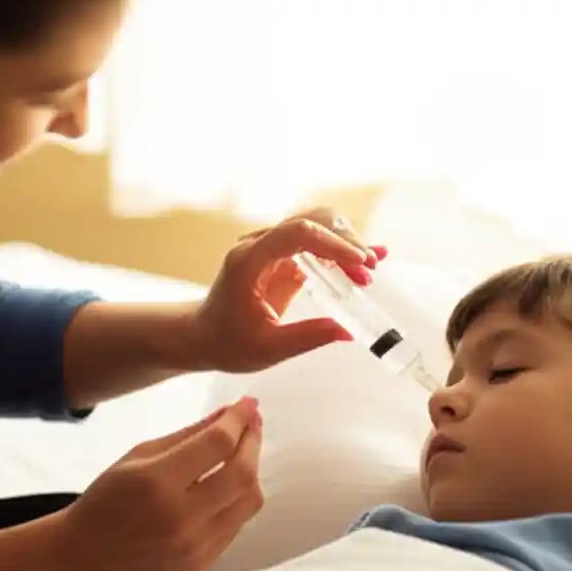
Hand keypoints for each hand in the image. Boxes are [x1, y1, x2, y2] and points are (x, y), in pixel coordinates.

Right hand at [59, 397, 264, 570]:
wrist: (86, 556)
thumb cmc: (107, 497)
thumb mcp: (139, 454)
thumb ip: (187, 434)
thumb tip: (228, 414)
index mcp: (158, 482)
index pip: (217, 444)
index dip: (239, 419)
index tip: (248, 404)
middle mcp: (183, 516)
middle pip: (242, 473)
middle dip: (253, 441)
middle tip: (252, 423)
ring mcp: (196, 545)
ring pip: (250, 501)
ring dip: (252, 471)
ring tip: (243, 452)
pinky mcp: (203, 562)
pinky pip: (238, 524)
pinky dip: (239, 498)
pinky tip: (229, 484)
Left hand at [190, 207, 389, 372]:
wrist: (203, 336)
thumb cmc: (227, 343)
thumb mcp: (268, 349)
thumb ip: (308, 337)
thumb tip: (349, 331)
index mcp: (248, 261)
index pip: (296, 233)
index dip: (332, 243)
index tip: (360, 263)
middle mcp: (257, 245)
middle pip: (310, 221)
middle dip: (345, 241)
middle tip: (368, 273)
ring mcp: (268, 247)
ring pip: (315, 226)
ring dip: (344, 244)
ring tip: (367, 272)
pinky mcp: (280, 256)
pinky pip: (313, 243)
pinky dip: (338, 250)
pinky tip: (364, 259)